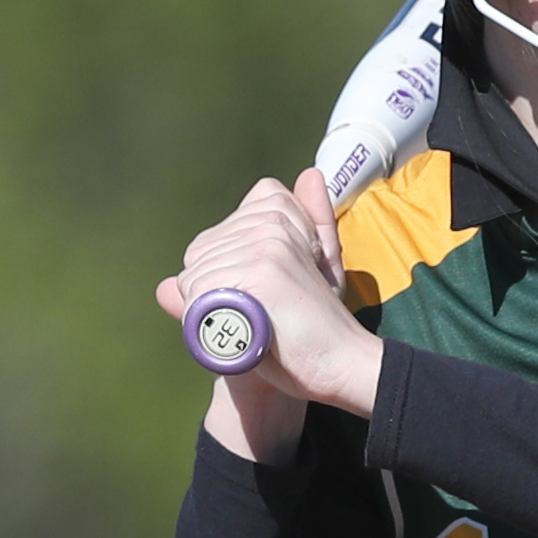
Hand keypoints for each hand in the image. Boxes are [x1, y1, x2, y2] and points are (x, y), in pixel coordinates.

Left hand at [157, 169, 383, 462]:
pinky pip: (199, 295)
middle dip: (214, 290)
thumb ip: (304, 224)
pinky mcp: (261, 272)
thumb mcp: (313, 266)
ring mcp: (266, 244)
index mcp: (279, 212)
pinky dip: (208, 323)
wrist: (342, 362)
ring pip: (195, 277)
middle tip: (260, 313)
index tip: (264, 290)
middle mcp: (271, 222)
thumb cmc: (320, 320)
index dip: (226, 269)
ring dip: (211, 310)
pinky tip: (244, 333)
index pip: (212, 235)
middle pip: (198, 255)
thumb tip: (309, 175)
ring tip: (254, 323)